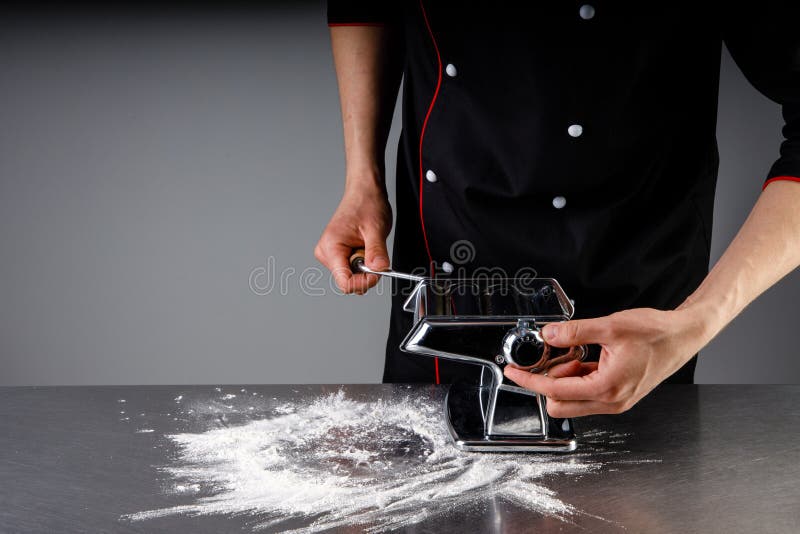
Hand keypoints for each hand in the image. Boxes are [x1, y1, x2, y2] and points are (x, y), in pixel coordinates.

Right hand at [315, 181, 391, 293]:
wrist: (364, 192)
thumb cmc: (366, 204)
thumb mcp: (375, 229)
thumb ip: (377, 252)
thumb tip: (380, 270)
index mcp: (331, 247)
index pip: (344, 282)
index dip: (364, 282)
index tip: (378, 272)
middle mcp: (326, 253)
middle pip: (348, 281)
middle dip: (366, 273)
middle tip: (374, 252)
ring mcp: (331, 254)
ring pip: (351, 276)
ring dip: (365, 266)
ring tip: (367, 244)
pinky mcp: (337, 254)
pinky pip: (352, 268)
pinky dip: (363, 262)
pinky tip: (364, 246)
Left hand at [503, 308, 707, 416]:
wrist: (683, 335)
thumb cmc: (657, 333)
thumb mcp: (610, 326)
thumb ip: (574, 331)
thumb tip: (548, 334)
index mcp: (607, 388)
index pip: (555, 392)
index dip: (529, 381)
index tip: (513, 373)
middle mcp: (611, 401)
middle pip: (561, 404)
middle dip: (548, 382)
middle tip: (550, 357)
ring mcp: (616, 400)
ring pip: (574, 400)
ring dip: (565, 379)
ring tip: (575, 352)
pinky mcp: (619, 394)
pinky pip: (587, 392)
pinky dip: (578, 377)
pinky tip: (584, 356)